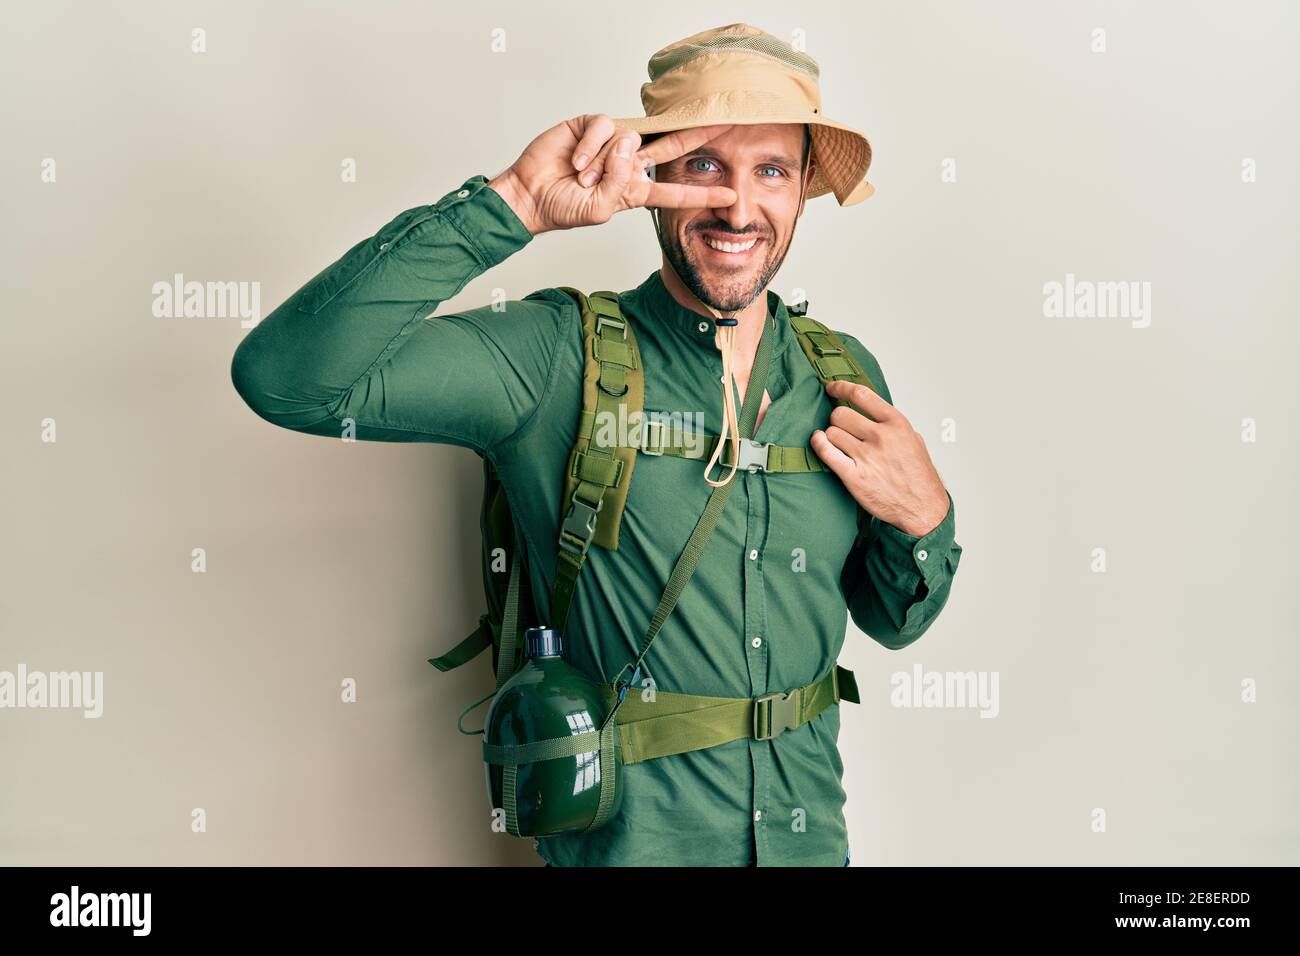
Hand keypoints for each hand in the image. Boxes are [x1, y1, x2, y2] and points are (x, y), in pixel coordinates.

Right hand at [487, 114, 737, 234]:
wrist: (530, 195)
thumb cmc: (563, 208)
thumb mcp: (600, 209)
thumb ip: (620, 182)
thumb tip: (629, 143)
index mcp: (633, 190)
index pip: (674, 192)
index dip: (702, 194)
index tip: (731, 196)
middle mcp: (627, 164)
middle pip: (670, 147)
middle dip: (697, 137)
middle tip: (726, 124)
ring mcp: (611, 143)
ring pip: (628, 140)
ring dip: (603, 163)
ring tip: (582, 178)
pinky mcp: (591, 126)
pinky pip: (604, 127)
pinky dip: (591, 147)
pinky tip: (577, 161)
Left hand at [810, 380, 949, 536]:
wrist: (922, 508)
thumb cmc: (918, 476)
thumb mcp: (914, 441)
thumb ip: (894, 424)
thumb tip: (874, 411)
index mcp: (897, 424)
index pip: (862, 395)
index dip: (841, 387)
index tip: (832, 387)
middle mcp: (881, 437)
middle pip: (841, 414)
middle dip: (837, 419)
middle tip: (840, 428)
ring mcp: (867, 456)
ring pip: (832, 432)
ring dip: (831, 436)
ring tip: (838, 444)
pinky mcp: (854, 476)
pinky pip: (826, 452)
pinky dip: (819, 444)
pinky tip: (819, 442)